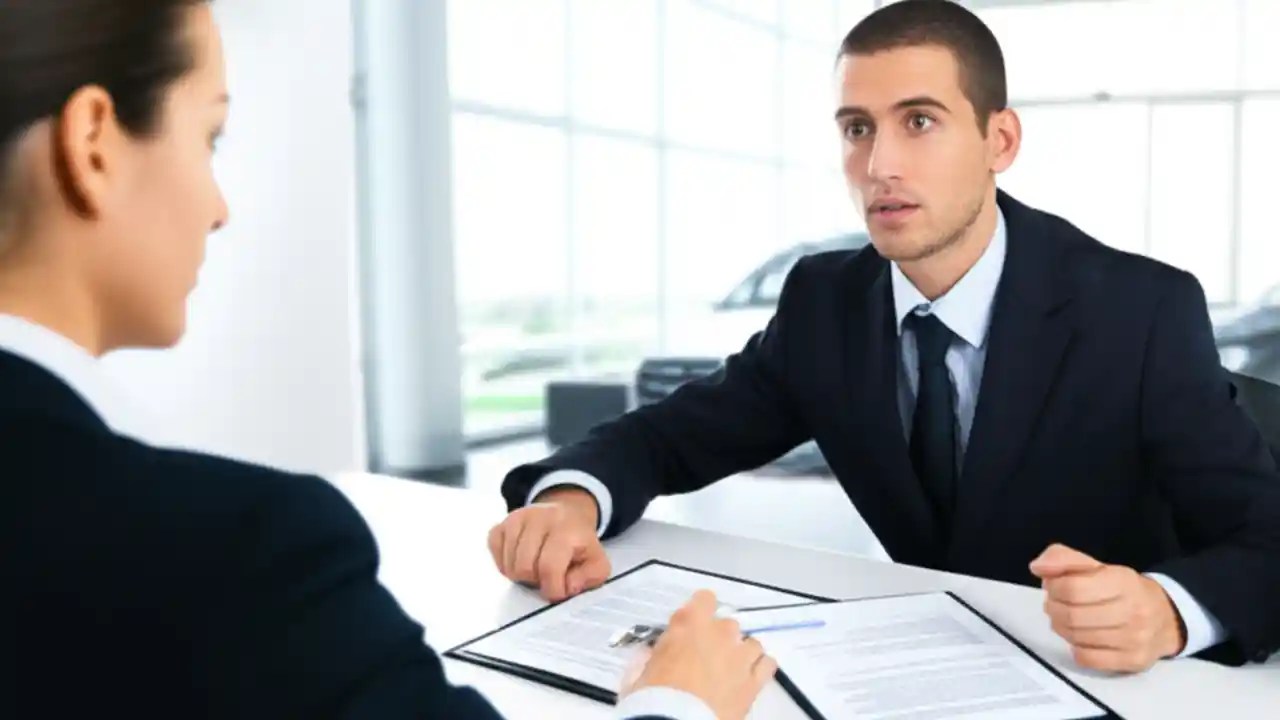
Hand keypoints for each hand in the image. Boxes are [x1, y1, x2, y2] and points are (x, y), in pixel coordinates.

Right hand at [487, 487, 610, 601]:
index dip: (552, 589)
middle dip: (535, 581)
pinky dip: (505, 564)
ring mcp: (517, 518)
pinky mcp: (502, 523)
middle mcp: (540, 518)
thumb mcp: (597, 563)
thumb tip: (567, 587)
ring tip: (535, 568)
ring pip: (508, 564)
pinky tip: (520, 560)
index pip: (549, 567)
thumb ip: (589, 578)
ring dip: (520, 575)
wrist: (568, 515)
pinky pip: (494, 551)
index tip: (558, 592)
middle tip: (546, 577)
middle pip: (524, 567)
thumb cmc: (580, 544)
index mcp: (566, 528)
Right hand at [621, 590, 777, 719]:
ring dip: (741, 653)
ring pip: (751, 643)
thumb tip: (652, 653)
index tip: (693, 624)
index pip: (704, 599)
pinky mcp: (754, 682)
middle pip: (728, 624)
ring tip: (731, 670)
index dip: (700, 610)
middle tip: (706, 657)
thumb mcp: (642, 671)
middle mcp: (719, 634)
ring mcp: (740, 657)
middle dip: (719, 637)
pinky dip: (760, 667)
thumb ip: (652, 655)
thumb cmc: (653, 696)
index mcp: (690, 624)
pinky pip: (768, 664)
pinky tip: (750, 676)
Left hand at [1030, 543, 1185, 672]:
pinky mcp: (1134, 661)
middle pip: (1072, 615)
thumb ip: (1062, 559)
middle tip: (1055, 605)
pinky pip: (1088, 659)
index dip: (1054, 588)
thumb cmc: (1122, 590)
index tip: (1053, 587)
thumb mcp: (1095, 566)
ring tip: (1066, 619)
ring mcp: (1136, 639)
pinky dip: (1076, 648)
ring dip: (1062, 628)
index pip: (1073, 588)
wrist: (1165, 617)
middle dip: (1054, 609)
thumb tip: (1037, 567)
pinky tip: (1081, 638)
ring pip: (1077, 637)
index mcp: (1122, 581)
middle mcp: (1133, 610)